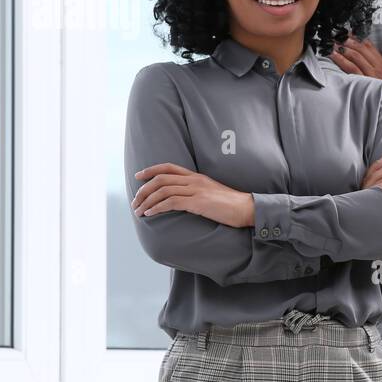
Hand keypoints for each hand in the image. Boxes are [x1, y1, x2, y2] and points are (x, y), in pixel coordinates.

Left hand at [132, 163, 254, 227]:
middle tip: (135, 202)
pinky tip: (150, 213)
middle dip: (143, 190)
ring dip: (146, 201)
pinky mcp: (198, 202)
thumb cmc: (231, 204)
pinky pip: (171, 202)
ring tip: (138, 211)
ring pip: (163, 191)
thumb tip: (182, 199)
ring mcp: (196, 190)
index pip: (168, 168)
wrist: (246, 208)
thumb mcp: (211, 192)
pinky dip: (157, 207)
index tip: (138, 177)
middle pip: (160, 179)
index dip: (150, 170)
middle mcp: (194, 180)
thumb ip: (196, 192)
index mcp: (196, 176)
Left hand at [331, 34, 381, 81]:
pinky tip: (333, 54)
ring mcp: (372, 75)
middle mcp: (379, 68)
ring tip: (331, 42)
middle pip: (361, 48)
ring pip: (355, 56)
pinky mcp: (365, 82)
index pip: (369, 46)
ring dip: (342, 47)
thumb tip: (363, 55)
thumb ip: (377, 67)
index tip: (346, 32)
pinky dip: (341, 59)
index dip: (356, 37)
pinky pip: (351, 68)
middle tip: (335, 34)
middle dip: (347, 39)